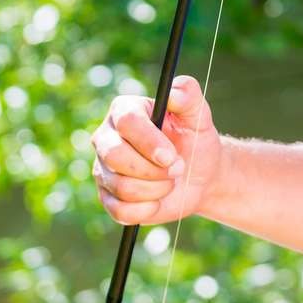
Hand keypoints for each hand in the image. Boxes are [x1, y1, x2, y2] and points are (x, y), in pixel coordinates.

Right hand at [89, 75, 226, 225]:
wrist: (199, 175)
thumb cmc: (196, 140)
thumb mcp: (199, 115)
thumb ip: (188, 95)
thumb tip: (174, 92)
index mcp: (125, 111)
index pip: (126, 122)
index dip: (149, 142)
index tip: (171, 156)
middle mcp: (106, 138)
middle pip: (115, 155)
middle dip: (153, 169)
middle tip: (177, 168)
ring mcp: (103, 169)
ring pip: (121, 186)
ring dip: (156, 188)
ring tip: (170, 180)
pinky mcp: (107, 197)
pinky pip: (121, 210)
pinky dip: (147, 209)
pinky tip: (158, 198)